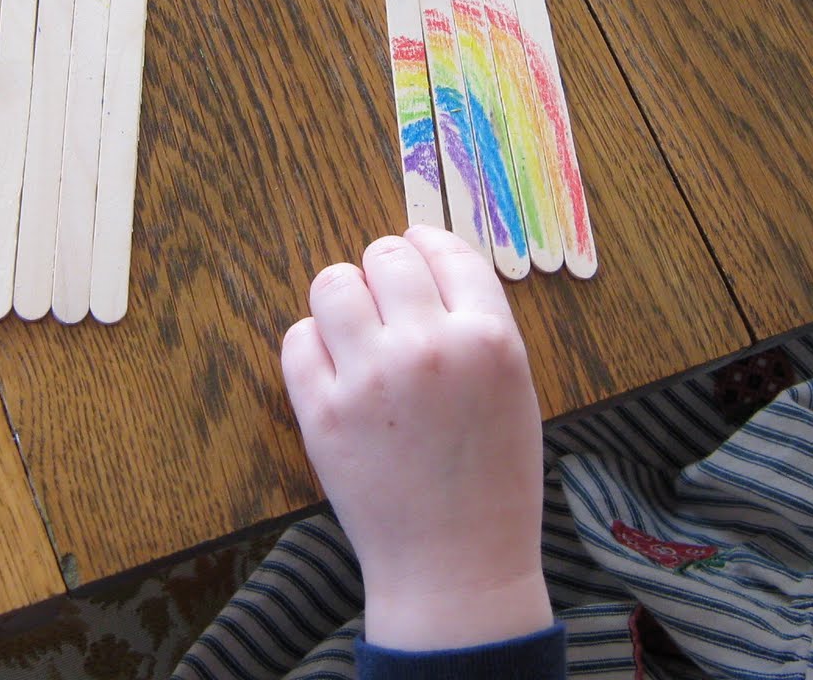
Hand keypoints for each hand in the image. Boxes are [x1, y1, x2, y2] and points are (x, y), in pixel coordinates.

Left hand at [281, 226, 550, 650]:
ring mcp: (369, 379)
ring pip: (332, 283)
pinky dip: (313, 347)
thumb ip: (476, 321)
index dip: (425, 246)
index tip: (414, 255)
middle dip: (384, 272)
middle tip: (386, 305)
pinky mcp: (321, 411)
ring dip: (343, 299)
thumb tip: (424, 257)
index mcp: (490, 339)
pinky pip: (298, 338)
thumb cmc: (493, 479)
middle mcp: (429, 348)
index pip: (444, 249)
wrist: (456, 566)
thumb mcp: (514, 387)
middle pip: (384, 255)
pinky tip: (336, 373)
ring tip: (356, 332)